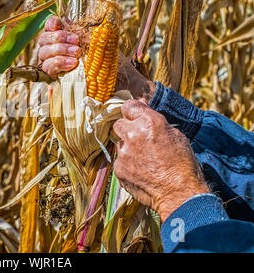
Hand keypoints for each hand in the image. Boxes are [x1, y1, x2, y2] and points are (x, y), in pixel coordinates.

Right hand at [38, 16, 155, 100]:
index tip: (61, 23)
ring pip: (44, 53)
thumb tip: (79, 17)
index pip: (51, 27)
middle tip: (77, 41)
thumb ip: (90, 30)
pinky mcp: (56, 78)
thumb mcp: (104, 41)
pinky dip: (58, 63)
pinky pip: (48, 68)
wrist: (122, 84)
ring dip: (60, 49)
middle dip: (59, 37)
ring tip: (77, 54)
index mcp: (67, 38)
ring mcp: (54, 64)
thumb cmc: (114, 62)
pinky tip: (72, 64)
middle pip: (43, 40)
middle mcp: (57, 50)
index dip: (52, 24)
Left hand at [113, 100, 210, 221]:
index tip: (134, 117)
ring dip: (128, 148)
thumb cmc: (182, 164)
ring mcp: (123, 152)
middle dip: (127, 130)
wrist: (179, 193)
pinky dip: (127, 165)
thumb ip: (156, 121)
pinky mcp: (119, 168)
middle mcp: (133, 134)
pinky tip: (141, 171)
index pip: (128, 106)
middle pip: (118, 124)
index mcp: (150, 122)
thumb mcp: (176, 135)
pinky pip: (119, 161)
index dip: (132, 112)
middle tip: (140, 140)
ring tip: (144, 160)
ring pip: (119, 144)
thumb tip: (143, 108)